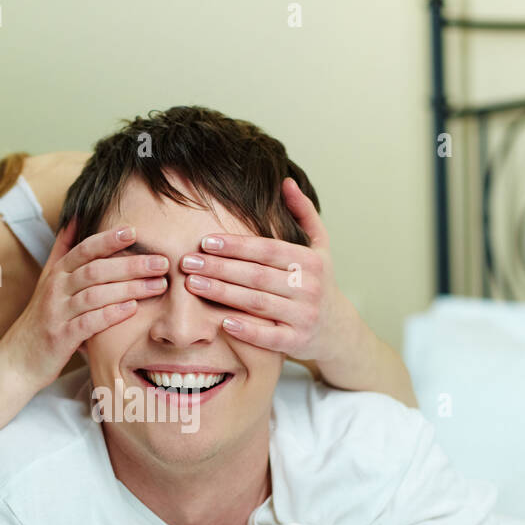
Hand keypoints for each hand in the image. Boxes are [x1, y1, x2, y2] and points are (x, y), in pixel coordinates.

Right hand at [0, 222, 168, 385]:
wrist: (17, 360)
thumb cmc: (42, 319)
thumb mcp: (48, 281)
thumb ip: (62, 250)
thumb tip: (76, 216)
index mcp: (56, 273)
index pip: (84, 249)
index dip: (108, 239)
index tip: (135, 231)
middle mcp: (55, 289)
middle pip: (95, 270)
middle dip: (131, 264)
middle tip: (161, 263)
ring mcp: (57, 313)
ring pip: (95, 294)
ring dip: (129, 288)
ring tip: (158, 286)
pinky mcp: (61, 337)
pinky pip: (89, 323)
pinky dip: (111, 314)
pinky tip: (132, 310)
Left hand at [178, 177, 363, 366]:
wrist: (337, 329)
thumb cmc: (318, 283)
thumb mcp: (320, 246)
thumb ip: (303, 213)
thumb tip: (286, 182)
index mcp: (310, 261)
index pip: (267, 250)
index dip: (236, 245)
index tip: (206, 242)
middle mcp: (308, 288)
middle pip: (256, 275)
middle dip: (219, 268)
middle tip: (187, 262)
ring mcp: (303, 316)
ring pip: (256, 303)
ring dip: (222, 293)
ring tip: (192, 284)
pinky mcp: (296, 342)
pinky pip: (267, 336)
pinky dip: (245, 329)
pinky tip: (221, 322)